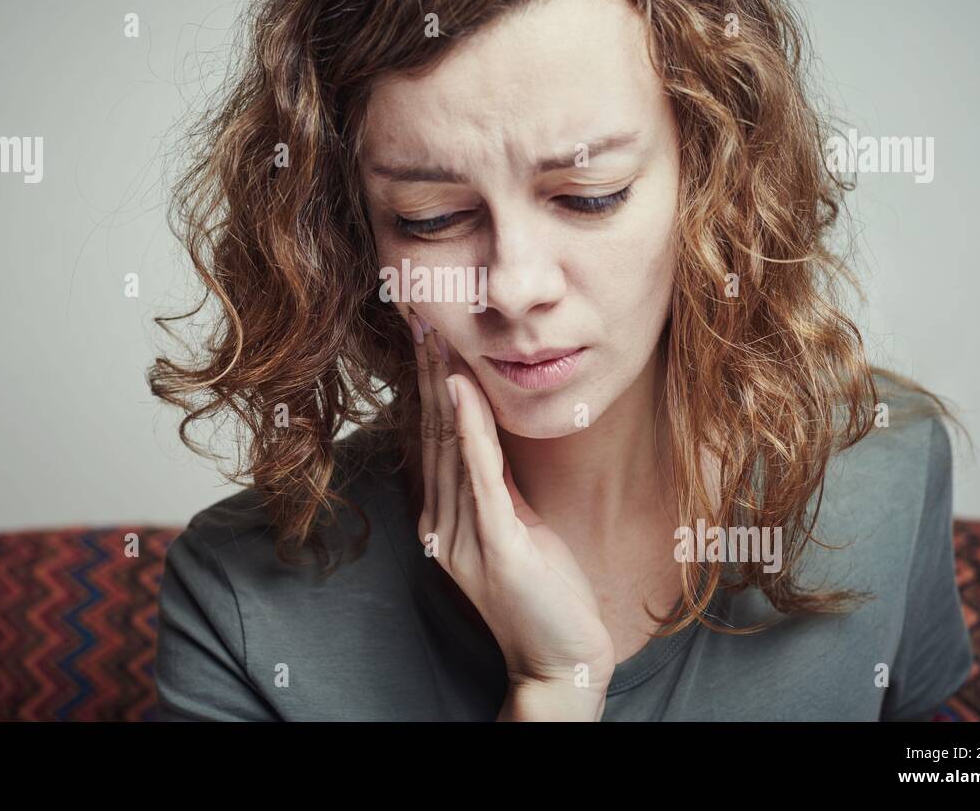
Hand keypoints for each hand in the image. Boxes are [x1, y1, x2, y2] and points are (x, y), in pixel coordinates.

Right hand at [405, 308, 616, 708]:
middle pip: (432, 433)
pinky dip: (471, 430)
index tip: (424, 335)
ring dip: (443, 387)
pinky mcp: (497, 547)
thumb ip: (495, 487)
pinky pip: (481, 477)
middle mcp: (444, 525)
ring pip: (449, 446)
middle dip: (427, 373)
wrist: (561, 662)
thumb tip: (487, 437)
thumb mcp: (516, 528)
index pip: (432, 439)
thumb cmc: (546, 595)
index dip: (427, 385)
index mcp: (445, 519)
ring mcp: (465, 537)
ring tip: (436, 337)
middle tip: (417, 316)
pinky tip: (463, 391)